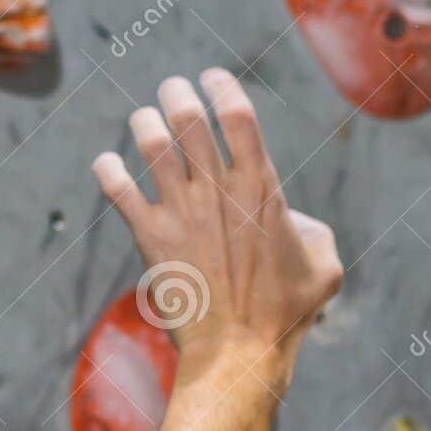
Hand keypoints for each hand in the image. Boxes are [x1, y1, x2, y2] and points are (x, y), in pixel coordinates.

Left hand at [92, 69, 342, 381]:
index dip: (222, 86)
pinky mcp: (150, 238)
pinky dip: (108, 171)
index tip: (212, 77)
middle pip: (187, 117)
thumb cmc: (286, 314)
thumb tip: (296, 222)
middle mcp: (217, 190)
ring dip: (143, 122)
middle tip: (172, 90)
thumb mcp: (324, 267)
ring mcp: (180, 211)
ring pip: (150, 144)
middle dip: (176, 94)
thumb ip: (315, 233)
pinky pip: (117, 190)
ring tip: (142, 119)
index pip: (238, 114)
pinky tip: (107, 165)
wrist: (237, 353)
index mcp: (262, 187)